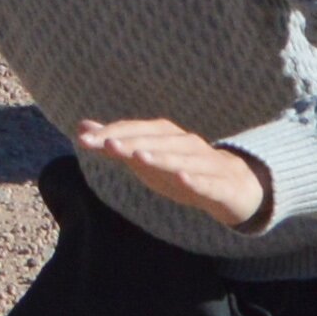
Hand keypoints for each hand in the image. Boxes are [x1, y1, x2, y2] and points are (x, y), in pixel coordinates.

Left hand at [76, 117, 270, 229]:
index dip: (112, 133)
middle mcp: (186, 145)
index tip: (84, 139)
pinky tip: (182, 180)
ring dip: (161, 157)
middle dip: (131, 142)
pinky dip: (196, 180)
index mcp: (167, 136)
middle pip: (157, 141)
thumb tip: (81, 128)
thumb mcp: (146, 159)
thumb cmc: (182, 170)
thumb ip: (116, 144)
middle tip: (105, 145)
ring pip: (182, 159)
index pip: (137, 130)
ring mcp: (206, 163)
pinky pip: (208, 182)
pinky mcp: (222, 185)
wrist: (235, 186)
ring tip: (139, 157)